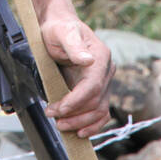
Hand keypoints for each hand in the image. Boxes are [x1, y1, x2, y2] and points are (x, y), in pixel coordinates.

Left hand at [40, 12, 114, 138]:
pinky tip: (80, 132)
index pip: (93, 87)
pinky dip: (92, 125)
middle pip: (96, 102)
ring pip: (100, 111)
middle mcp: (106, 70)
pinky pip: (101, 113)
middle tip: (54, 119)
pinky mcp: (98, 90)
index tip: (58, 109)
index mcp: (101, 56)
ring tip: (61, 125)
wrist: (59, 27)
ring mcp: (103, 81)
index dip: (76, 102)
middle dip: (75, 115)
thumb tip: (88, 60)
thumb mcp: (62, 33)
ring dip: (81, 123)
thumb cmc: (59, 29)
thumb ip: (74, 46)